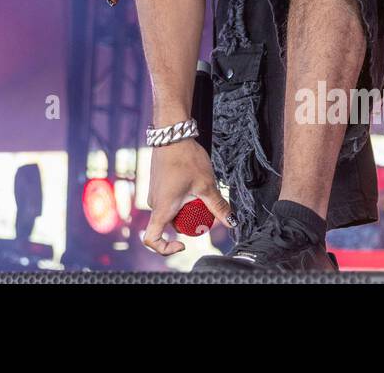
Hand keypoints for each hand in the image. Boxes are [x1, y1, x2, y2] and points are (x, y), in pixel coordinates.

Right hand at [141, 138, 233, 255]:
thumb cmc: (185, 158)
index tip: (183, 244)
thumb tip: (232, 223)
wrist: (172, 135)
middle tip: (205, 210)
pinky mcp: (157, 185)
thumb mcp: (206, 185)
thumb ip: (218, 206)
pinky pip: (168, 201)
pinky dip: (181, 199)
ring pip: (170, 212)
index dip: (165, 248)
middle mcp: (154, 204)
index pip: (151, 239)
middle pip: (168, 226)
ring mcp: (154, 194)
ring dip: (185, 209)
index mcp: (162, 208)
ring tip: (201, 193)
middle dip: (187, 223)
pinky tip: (194, 185)